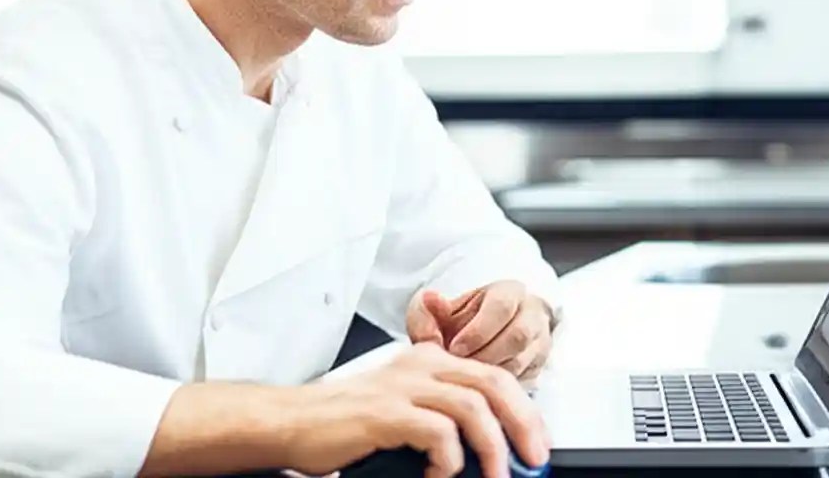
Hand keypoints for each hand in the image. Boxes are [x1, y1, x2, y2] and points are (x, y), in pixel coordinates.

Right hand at [284, 343, 549, 477]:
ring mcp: (403, 386)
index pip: (493, 375)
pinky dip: (448, 462)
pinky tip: (438, 476)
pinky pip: (438, 433)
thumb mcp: (401, 409)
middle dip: (523, 424)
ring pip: (472, 408)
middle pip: (493, 384)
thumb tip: (485, 452)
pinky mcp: (386, 413)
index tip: (536, 443)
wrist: (292, 422)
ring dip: (492, 449)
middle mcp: (420, 366)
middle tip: (533, 460)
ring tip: (493, 477)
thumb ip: (439, 417)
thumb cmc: (344, 422)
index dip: (523, 410)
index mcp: (428, 361)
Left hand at [406, 281, 554, 378]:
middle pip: (517, 337)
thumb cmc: (458, 323)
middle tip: (458, 369)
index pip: (502, 307)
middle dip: (484, 356)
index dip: (477, 331)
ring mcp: (539, 344)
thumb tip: (429, 298)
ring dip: (489, 375)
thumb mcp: (439, 312)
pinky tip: (476, 390)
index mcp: (510, 292)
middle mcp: (532, 315)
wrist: (475, 339)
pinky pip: (523, 383)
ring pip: (521, 363)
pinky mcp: (538, 370)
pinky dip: (497, 390)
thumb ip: (428, 310)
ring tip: (464, 379)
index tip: (454, 348)